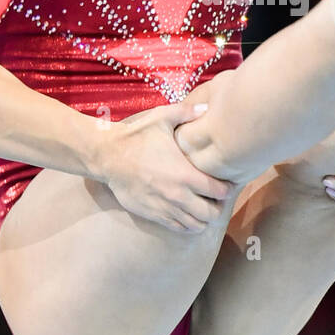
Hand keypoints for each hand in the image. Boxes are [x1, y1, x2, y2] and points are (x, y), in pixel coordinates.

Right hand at [95, 101, 234, 233]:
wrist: (107, 156)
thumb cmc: (136, 137)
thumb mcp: (162, 118)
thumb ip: (187, 112)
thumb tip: (207, 107)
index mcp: (185, 174)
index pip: (218, 191)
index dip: (227, 189)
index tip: (226, 183)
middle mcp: (178, 195)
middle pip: (210, 214)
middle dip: (218, 207)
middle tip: (217, 198)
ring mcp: (165, 207)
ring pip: (195, 225)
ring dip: (203, 219)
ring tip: (203, 207)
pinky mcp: (153, 214)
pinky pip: (177, 228)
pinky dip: (187, 224)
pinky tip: (187, 213)